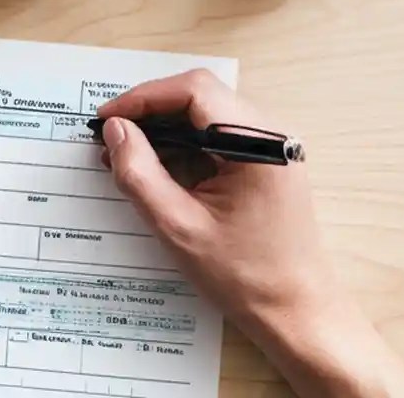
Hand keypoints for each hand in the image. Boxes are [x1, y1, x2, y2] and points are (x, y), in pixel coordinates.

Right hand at [98, 70, 403, 397]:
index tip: (108, 119)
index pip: (194, 91)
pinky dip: (183, 145)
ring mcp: (271, 148)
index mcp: (257, 145)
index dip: (143, 97)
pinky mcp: (265, 163)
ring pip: (206, 115)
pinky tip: (154, 166)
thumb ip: (140, 174)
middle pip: (200, 97)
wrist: (296, 312)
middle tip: (111, 136)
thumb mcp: (179, 227)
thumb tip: (116, 130)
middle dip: (150, 111)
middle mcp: (271, 136)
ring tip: (125, 154)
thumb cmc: (245, 277)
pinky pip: (217, 137)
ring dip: (164, 128)